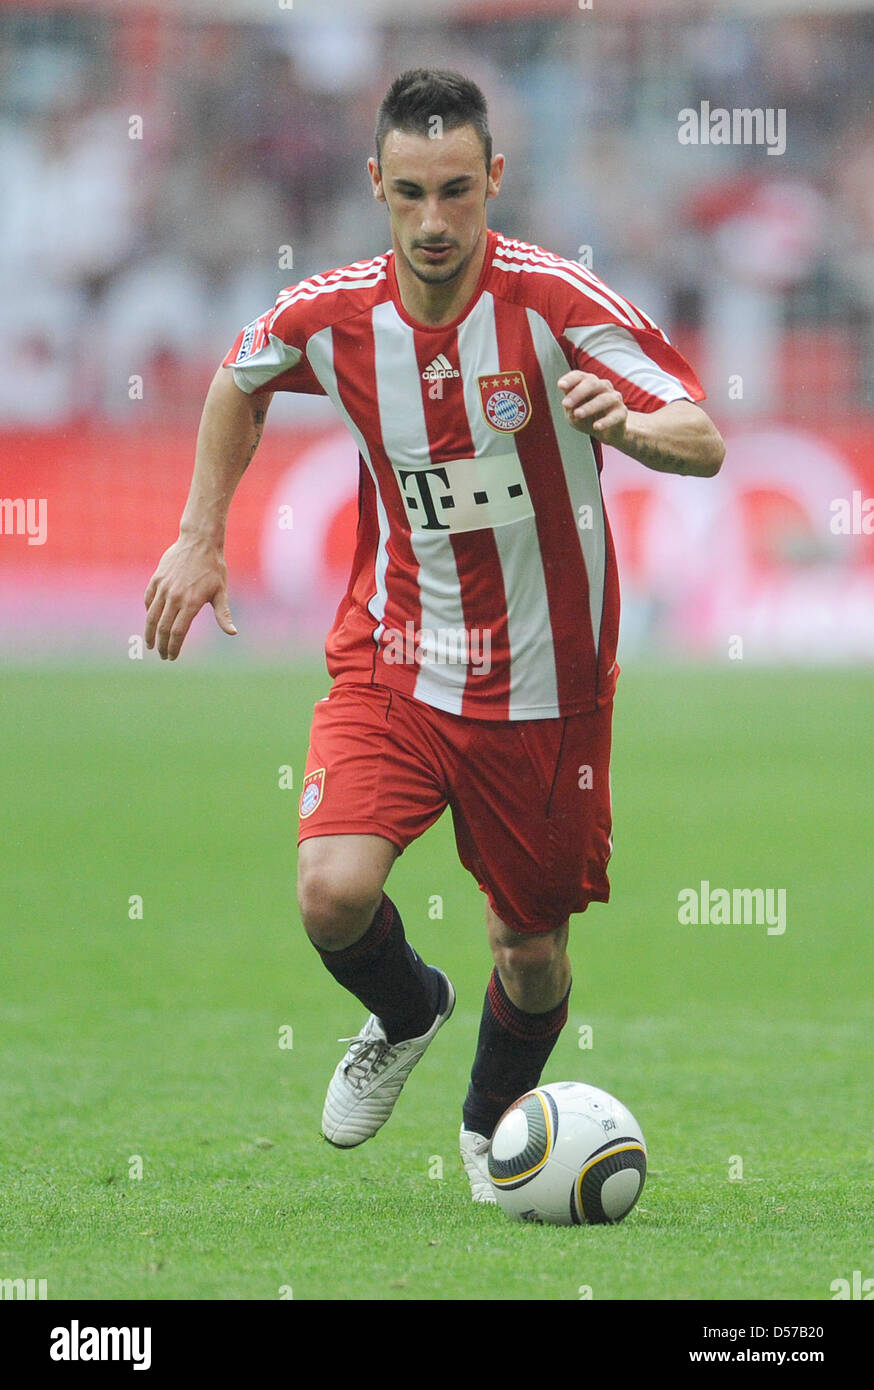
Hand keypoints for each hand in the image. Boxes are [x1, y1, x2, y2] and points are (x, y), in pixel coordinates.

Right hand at [144, 535, 236, 660]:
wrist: (199, 541)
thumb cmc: (214, 567)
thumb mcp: (221, 591)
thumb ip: (223, 614)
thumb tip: (232, 633)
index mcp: (191, 603)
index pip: (178, 633)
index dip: (174, 647)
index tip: (173, 656)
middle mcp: (175, 597)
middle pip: (163, 628)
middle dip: (162, 645)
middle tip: (163, 655)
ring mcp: (163, 587)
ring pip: (151, 616)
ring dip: (149, 633)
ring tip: (150, 644)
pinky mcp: (156, 579)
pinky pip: (148, 600)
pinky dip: (148, 612)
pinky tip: (151, 620)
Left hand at [558, 371, 627, 446]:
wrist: (607, 432)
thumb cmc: (587, 418)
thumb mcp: (573, 413)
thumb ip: (569, 407)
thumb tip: (566, 402)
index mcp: (588, 383)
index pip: (579, 376)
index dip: (570, 379)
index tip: (560, 386)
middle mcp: (603, 387)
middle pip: (592, 383)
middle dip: (578, 393)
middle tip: (565, 404)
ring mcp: (614, 398)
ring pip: (604, 399)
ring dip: (589, 406)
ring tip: (577, 414)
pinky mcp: (622, 413)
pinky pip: (615, 416)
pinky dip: (605, 421)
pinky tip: (596, 426)